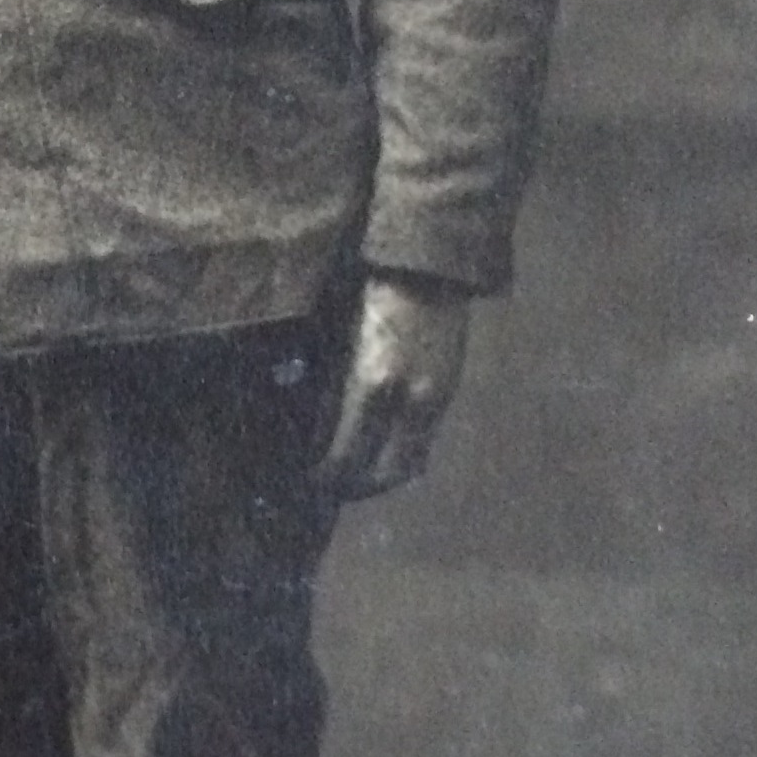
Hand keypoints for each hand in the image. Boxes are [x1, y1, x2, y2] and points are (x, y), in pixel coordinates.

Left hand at [317, 271, 470, 500]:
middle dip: (356, 489)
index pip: (346, 456)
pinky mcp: (447, 391)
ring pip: (410, 464)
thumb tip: (320, 435)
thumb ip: (334, 391)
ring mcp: (433, 398)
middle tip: (332, 489)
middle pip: (383, 474)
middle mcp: (407, 400)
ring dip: (383, 478)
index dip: (326, 477)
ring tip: (358, 476)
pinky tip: (383, 447)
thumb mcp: (340, 343)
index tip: (309, 480)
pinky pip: (424, 441)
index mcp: (372, 385)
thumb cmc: (369, 294)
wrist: (427, 267)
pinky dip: (402, 454)